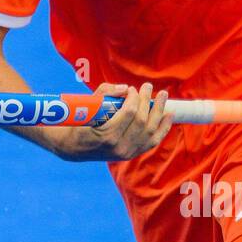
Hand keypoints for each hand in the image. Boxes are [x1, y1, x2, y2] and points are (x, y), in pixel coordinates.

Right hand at [53, 82, 173, 161]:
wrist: (73, 147)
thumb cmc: (79, 122)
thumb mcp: (87, 105)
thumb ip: (106, 92)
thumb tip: (126, 88)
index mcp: (107, 135)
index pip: (130, 112)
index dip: (134, 97)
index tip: (132, 89)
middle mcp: (120, 147)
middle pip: (142, 121)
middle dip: (147, 101)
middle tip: (149, 87)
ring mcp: (127, 153)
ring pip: (150, 131)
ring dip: (159, 112)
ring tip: (163, 96)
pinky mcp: (131, 154)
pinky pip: (152, 142)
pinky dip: (162, 129)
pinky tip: (168, 116)